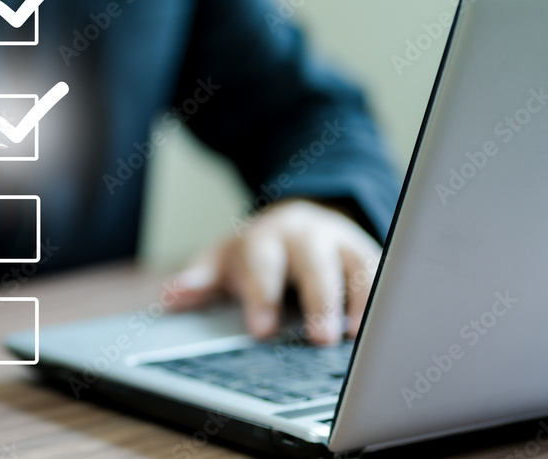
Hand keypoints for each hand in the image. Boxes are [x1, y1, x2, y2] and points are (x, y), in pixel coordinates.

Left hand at [165, 199, 380, 343]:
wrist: (298, 218)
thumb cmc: (258, 251)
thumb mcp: (224, 258)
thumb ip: (200, 278)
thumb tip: (171, 295)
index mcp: (264, 238)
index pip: (261, 266)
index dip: (261, 297)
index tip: (261, 331)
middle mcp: (305, 236)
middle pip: (313, 264)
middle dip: (318, 300)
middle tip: (319, 338)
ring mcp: (341, 243)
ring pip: (355, 266)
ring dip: (360, 300)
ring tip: (358, 336)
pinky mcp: (370, 254)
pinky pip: (384, 273)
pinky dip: (386, 300)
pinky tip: (384, 329)